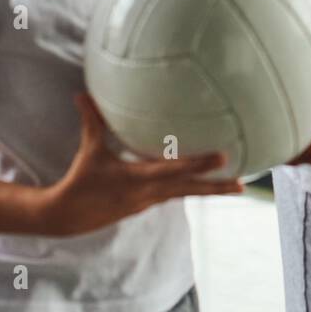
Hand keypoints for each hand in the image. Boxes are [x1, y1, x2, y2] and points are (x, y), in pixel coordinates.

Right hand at [39, 93, 243, 237]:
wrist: (68, 217)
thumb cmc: (80, 181)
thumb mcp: (89, 151)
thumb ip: (92, 121)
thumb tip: (82, 93)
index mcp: (137, 178)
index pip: (173, 170)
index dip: (198, 164)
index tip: (222, 158)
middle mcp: (149, 193)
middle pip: (189, 189)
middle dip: (215, 187)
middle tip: (243, 183)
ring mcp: (150, 201)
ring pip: (186, 195)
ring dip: (211, 191)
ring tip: (238, 186)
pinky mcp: (148, 205)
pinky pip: (176, 195)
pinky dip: (194, 189)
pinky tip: (211, 185)